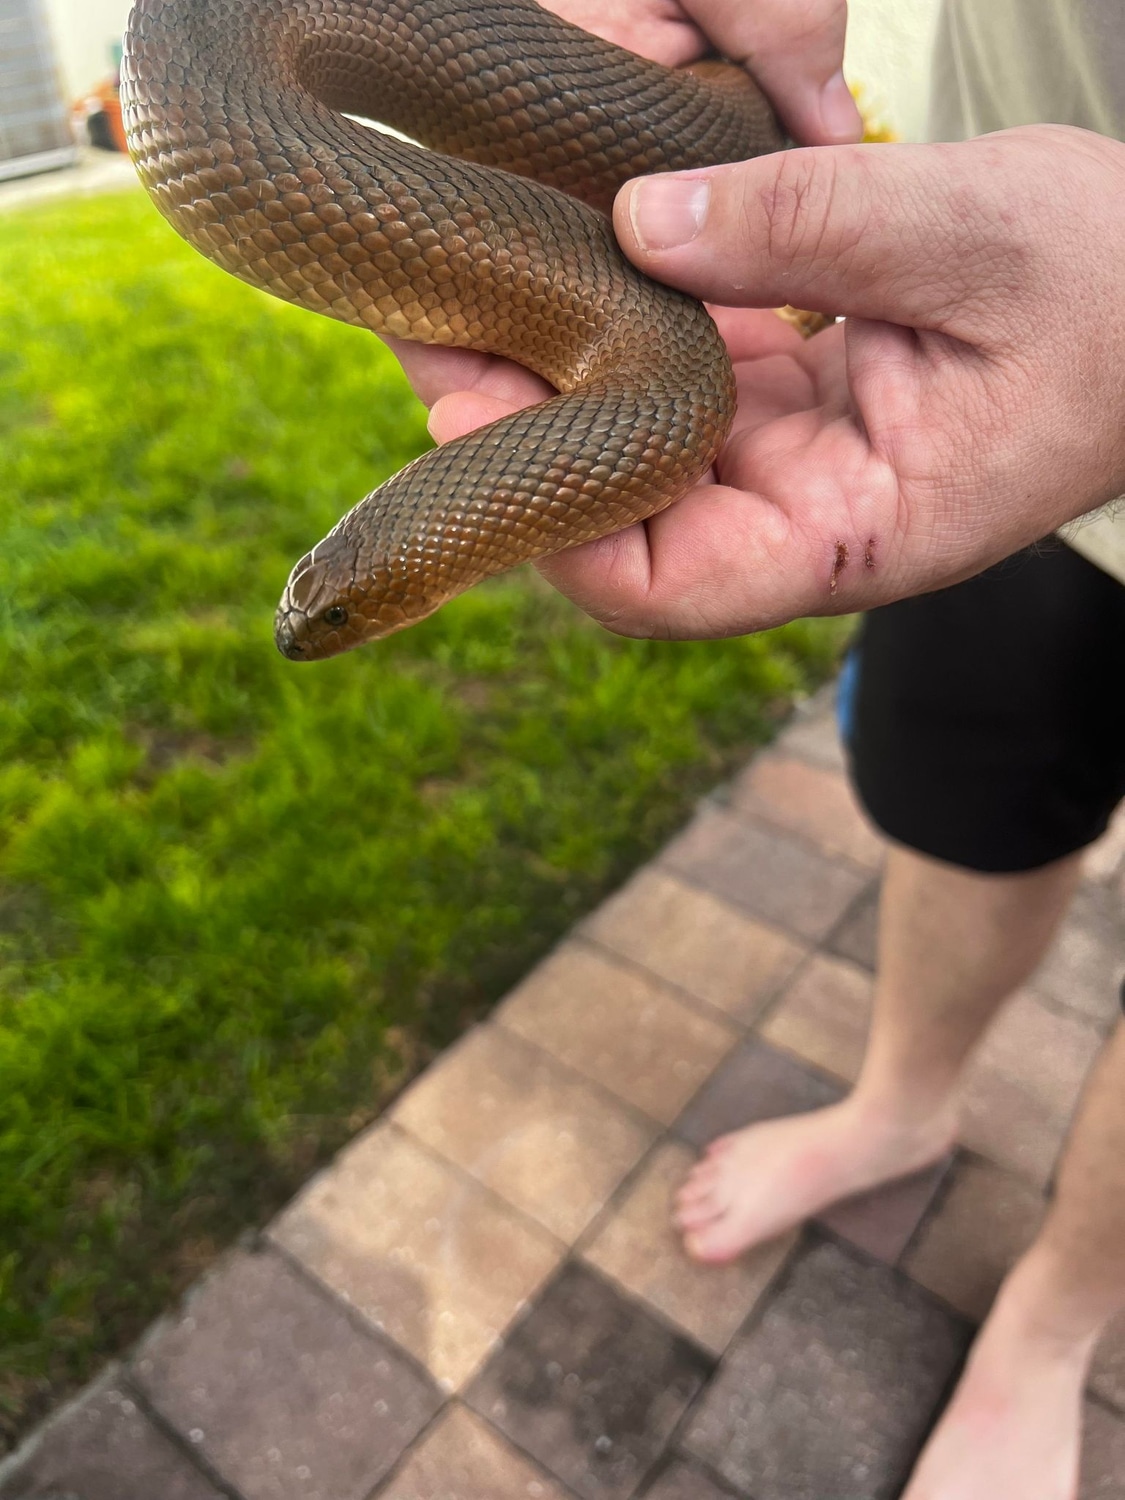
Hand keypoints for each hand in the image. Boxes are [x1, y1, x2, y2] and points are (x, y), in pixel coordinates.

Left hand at [412, 126, 1124, 637]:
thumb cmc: (1118, 284)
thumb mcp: (974, 232)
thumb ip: (808, 226)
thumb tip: (635, 224)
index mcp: (856, 539)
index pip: (668, 588)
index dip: (557, 529)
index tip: (465, 429)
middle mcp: (807, 519)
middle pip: (628, 516)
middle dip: (525, 435)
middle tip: (431, 326)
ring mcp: (796, 461)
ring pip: (643, 445)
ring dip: (559, 375)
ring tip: (467, 287)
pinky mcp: (794, 399)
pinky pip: (687, 375)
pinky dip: (625, 326)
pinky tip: (567, 262)